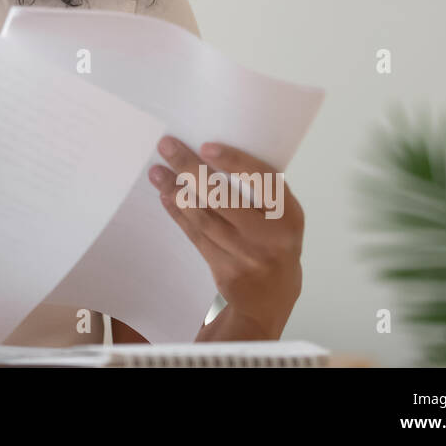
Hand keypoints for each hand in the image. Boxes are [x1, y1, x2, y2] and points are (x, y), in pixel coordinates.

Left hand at [147, 135, 303, 338]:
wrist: (271, 299)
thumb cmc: (274, 243)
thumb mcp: (282, 217)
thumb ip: (258, 191)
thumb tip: (208, 154)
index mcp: (288, 215)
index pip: (263, 181)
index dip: (235, 162)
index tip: (206, 147)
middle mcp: (269, 235)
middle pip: (223, 197)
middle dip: (190, 169)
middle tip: (166, 146)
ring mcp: (245, 255)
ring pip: (204, 217)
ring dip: (176, 191)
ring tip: (157, 171)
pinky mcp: (225, 269)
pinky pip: (196, 236)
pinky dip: (178, 214)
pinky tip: (165, 196)